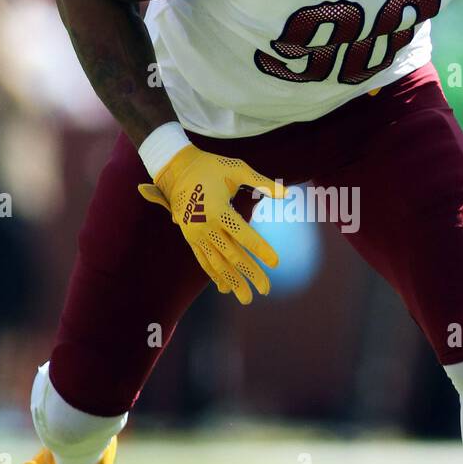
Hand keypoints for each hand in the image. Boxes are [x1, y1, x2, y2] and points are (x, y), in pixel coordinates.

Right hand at [139, 144, 285, 303]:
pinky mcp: (190, 237)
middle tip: (266, 289)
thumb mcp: (236, 169)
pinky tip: (225, 287)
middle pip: (232, 254)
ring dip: (232, 281)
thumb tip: (287, 193)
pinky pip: (203, 260)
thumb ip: (261, 182)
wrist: (176, 169)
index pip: (244, 234)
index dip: (260, 249)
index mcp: (218, 208)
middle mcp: (205, 225)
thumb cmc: (210, 166)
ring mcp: (196, 234)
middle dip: (250, 273)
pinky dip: (214, 275)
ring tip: (247, 297)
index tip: (276, 263)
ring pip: (216, 263)